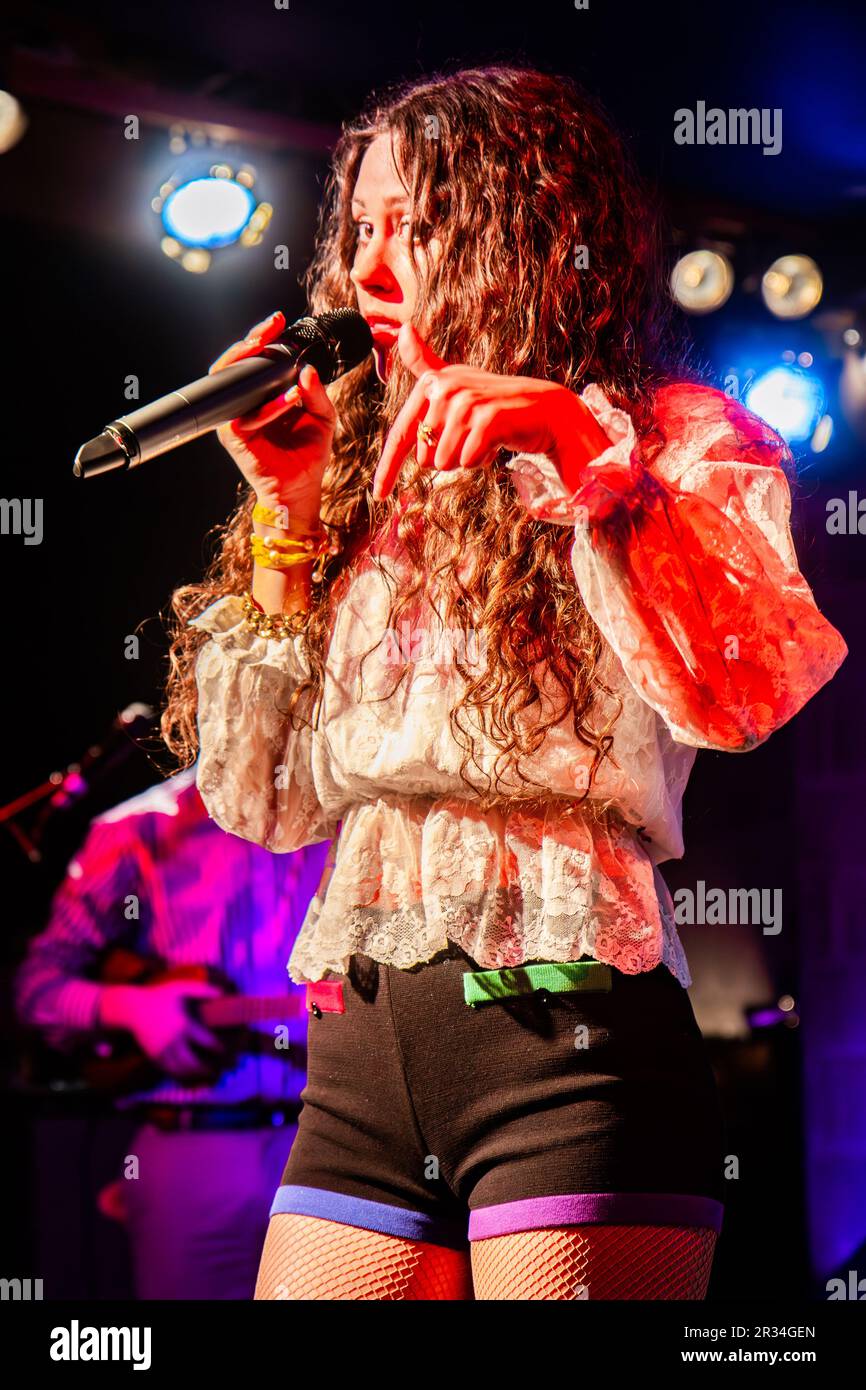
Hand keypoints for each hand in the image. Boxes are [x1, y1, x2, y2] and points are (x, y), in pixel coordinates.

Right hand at [111, 980, 227, 1081]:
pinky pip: (167, 1070)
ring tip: (201, 1076)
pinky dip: (177, 1075)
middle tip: (214, 1071)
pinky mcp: (153, 1055)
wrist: (133, 1008)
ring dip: (192, 1075)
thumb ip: (202, 990)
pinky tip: (184, 1075)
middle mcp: (174, 1041)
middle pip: (193, 1062)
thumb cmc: (158, 997)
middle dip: (205, 1069)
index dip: (217, 1048)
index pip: (206, 1042)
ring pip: (180, 1069)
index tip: (223, 1051)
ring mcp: (162, 1050)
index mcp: (184, 1025)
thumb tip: (221, 992)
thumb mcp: (180, 988)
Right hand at [209, 310, 335, 520]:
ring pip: (230, 381)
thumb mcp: (323, 416)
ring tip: (266, 347)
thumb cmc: (309, 452)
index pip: (257, 359)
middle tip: (270, 326)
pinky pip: (247, 416)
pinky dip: (269, 407)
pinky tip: (289, 399)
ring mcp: (236, 417)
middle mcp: (246, 401)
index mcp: (264, 393)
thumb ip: (316, 391)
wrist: (301, 487)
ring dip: (246, 361)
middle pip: (237, 363)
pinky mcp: (233, 436)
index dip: (264, 337)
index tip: (279, 321)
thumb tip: (306, 368)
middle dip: (251, 340)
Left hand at [372, 324, 612, 500]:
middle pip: (424, 457)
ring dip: (466, 460)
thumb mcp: (457, 382)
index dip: (387, 468)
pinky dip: (482, 461)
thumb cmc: (494, 403)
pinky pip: (468, 462)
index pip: (401, 433)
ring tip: (484, 440)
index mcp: (432, 383)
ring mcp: (466, 403)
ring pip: (444, 462)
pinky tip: (496, 444)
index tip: (379, 494)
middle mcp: (445, 388)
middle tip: (471, 440)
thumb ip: (425, 362)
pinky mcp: (486, 420)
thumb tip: (402, 328)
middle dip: (447, 458)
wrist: (543, 410)